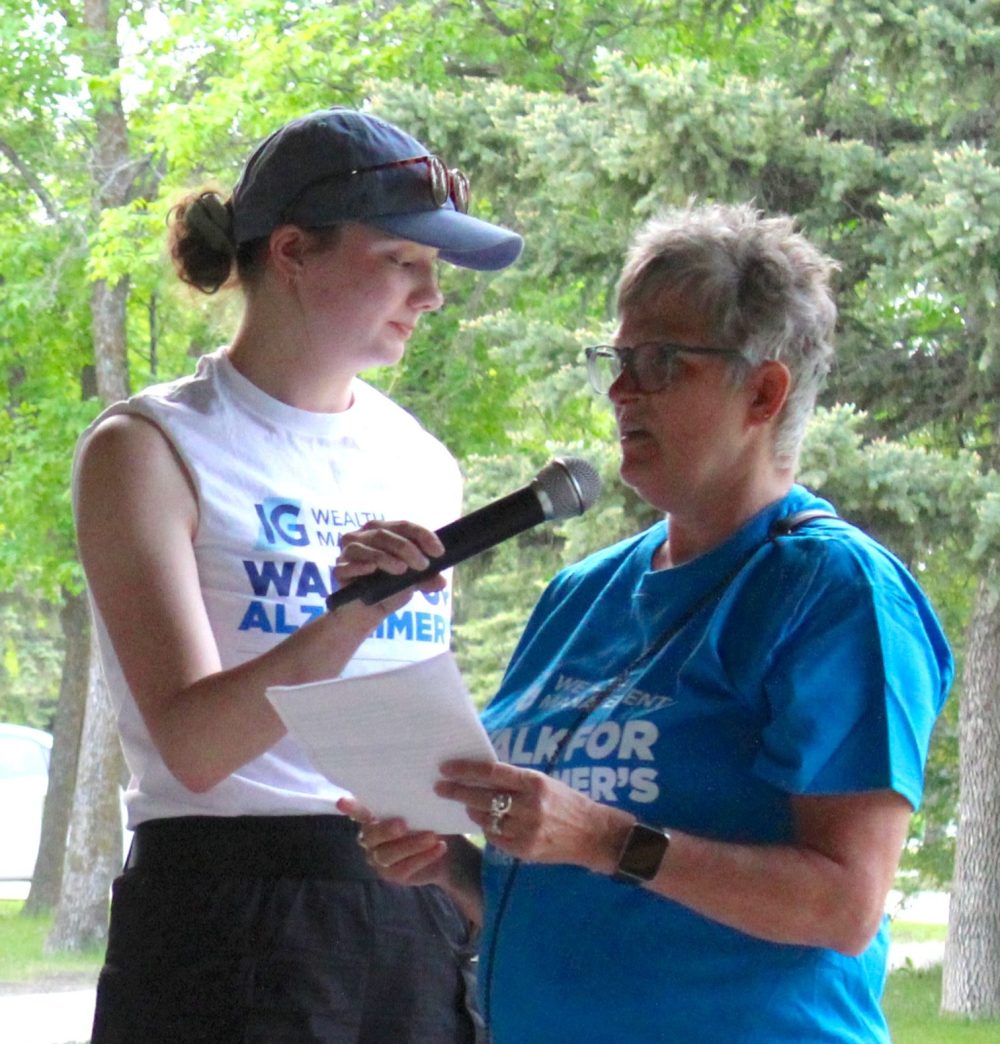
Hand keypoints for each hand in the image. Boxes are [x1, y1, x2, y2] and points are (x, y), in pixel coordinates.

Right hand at [334, 520, 447, 608]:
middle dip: (407, 548)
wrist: (367, 614)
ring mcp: (349, 552)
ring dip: (385, 557)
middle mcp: (364, 536)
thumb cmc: (389, 589)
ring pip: (366, 547)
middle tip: (423, 565)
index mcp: (384, 531)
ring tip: (402, 570)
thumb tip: (440, 582)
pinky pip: (347, 566)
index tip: (439, 552)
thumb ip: (426, 578)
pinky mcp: (339, 570)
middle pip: (385, 533)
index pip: (404, 526)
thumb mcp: (413, 582)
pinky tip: (371, 570)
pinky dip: (360, 566)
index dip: (423, 536)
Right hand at [336, 796, 450, 886]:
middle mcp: (369, 839)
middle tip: (403, 824)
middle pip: (371, 836)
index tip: (342, 801)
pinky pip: (405, 868)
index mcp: (371, 818)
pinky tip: (440, 847)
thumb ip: (410, 801)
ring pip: (387, 855)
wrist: (442, 846)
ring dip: (411, 845)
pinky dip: (424, 857)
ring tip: (432, 837)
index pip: (358, 811)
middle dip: (386, 830)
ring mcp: (378, 859)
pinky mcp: (392, 875)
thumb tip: (416, 785)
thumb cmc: (424, 819)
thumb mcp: (420, 807)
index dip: (351, 808)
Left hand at [435, 759, 627, 871]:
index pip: (492, 773)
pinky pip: (495, 838)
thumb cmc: (565, 801)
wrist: (592, 833)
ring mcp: (526, 830)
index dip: (466, 770)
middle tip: (440, 787)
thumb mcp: (543, 782)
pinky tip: (487, 823)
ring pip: (486, 820)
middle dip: (457, 792)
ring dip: (472, 812)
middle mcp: (530, 806)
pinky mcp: (524, 850)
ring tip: (467, 806)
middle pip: (483, 798)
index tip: (447, 768)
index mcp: (534, 782)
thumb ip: (515, 780)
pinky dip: (488, 829)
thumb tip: (481, 773)